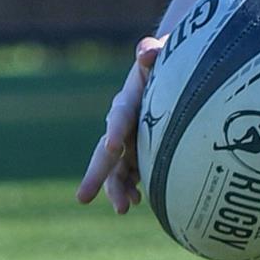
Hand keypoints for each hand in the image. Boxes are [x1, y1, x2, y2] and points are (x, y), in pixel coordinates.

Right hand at [74, 35, 165, 212]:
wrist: (176, 68)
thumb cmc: (172, 58)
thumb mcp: (167, 50)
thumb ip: (155, 51)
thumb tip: (147, 50)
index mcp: (131, 98)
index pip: (121, 114)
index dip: (116, 129)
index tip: (113, 145)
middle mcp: (125, 121)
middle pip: (106, 150)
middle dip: (96, 173)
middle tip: (83, 197)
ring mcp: (132, 138)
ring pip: (117, 167)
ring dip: (116, 188)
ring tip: (123, 208)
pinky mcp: (142, 150)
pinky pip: (133, 172)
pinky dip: (131, 187)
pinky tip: (136, 201)